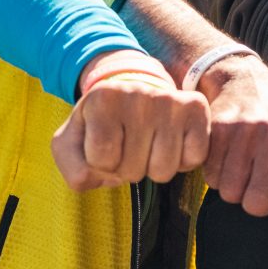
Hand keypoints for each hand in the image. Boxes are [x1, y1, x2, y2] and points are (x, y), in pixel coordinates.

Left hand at [52, 74, 210, 189]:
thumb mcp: (71, 142)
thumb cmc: (101, 124)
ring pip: (163, 170)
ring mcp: (170, 100)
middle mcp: (138, 93)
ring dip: (154, 168)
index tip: (103, 144)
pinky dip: (182, 161)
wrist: (133, 92)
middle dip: (127, 168)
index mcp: (102, 99)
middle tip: (128, 146)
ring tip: (148, 145)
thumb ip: (73, 168)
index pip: (101, 160)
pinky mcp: (196, 109)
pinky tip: (171, 141)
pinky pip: (193, 159)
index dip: (100, 164)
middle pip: (133, 170)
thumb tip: (99, 176)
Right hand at [198, 60, 267, 233]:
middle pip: (257, 204)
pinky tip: (226, 156)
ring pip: (230, 194)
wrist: (245, 82)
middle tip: (256, 178)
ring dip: (233, 187)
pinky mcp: (220, 128)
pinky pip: (211, 177)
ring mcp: (249, 130)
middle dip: (253, 199)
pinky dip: (215, 174)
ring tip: (241, 166)